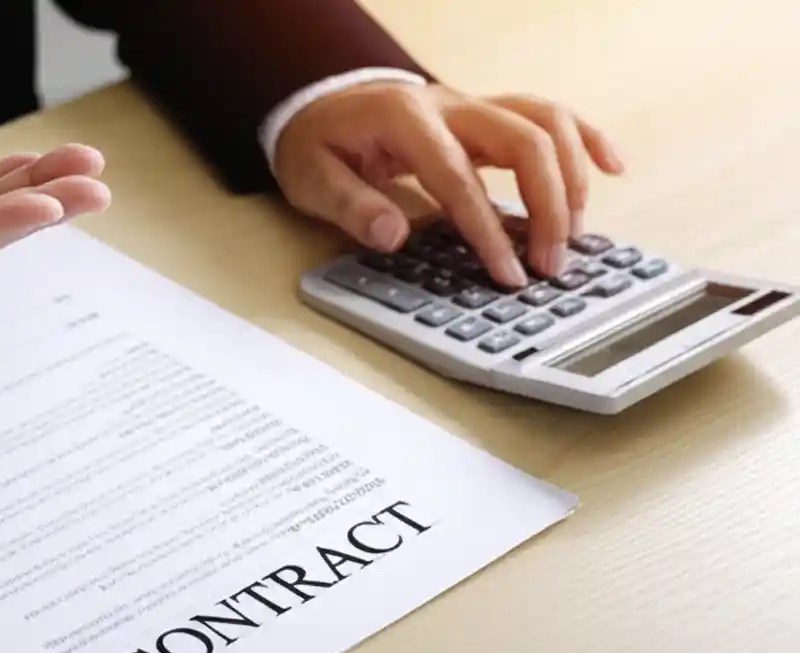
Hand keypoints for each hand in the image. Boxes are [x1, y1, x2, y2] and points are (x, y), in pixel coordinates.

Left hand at [273, 82, 624, 286]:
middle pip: (523, 140)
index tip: (507, 273)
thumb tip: (393, 236)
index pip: (459, 177)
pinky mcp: (487, 115)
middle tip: (550, 264)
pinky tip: (614, 168)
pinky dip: (585, 139)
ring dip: (571, 177)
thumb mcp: (311, 178)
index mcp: (404, 120)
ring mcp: (473, 106)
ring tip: (575, 235)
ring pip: (546, 122)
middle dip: (548, 205)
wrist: (319, 105)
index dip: (486, 229)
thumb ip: (349, 206)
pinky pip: (549, 114)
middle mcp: (448, 105)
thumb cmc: (317, 145)